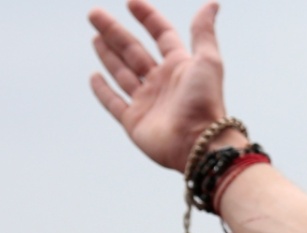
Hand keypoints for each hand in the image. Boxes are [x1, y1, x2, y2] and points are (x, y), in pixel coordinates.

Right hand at [89, 0, 226, 170]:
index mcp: (180, 66)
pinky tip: (94, 76)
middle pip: (134, 50)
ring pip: (122, 72)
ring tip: (94, 36)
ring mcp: (147, 102)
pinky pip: (114, 102)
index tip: (131, 2)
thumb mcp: (208, 61)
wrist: (199, 144)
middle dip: (114, 32)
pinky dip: (103, 90)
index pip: (161, 35)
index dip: (148, 18)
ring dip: (108, 54)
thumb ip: (204, 32)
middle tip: (94, 14)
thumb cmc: (206, 102)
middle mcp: (162, 82)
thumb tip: (213, 3)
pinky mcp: (134, 121)